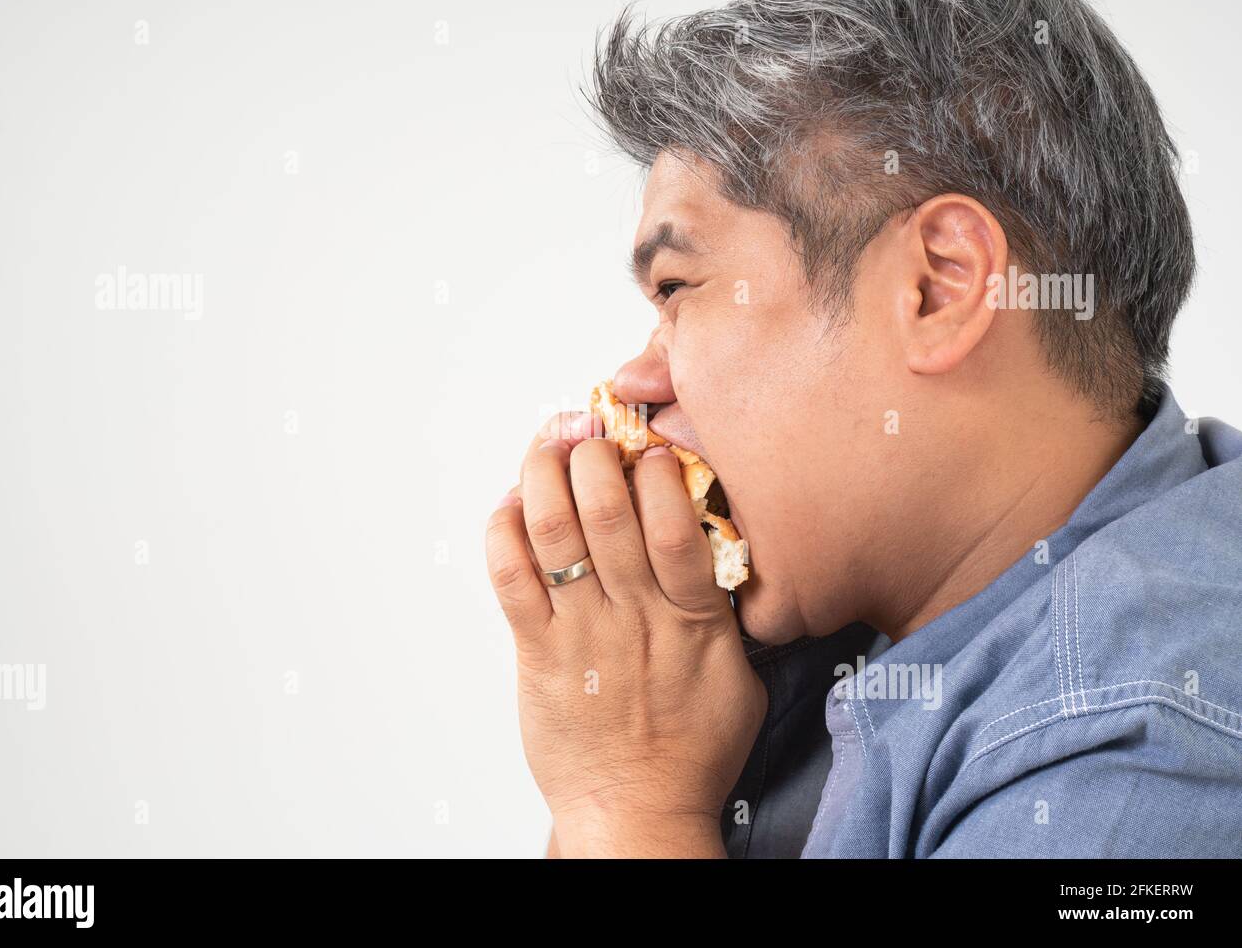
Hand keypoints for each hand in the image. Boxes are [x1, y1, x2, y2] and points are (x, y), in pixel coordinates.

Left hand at [485, 411, 767, 856]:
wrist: (636, 811)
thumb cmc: (691, 748)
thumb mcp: (738, 676)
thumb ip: (726, 611)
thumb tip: (724, 549)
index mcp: (692, 618)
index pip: (675, 523)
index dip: (658, 470)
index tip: (650, 444)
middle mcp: (634, 616)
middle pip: (605, 511)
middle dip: (592, 454)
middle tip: (588, 430)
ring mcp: (580, 632)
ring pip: (552, 532)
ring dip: (543, 475)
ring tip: (548, 446)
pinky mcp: (535, 653)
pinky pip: (510, 577)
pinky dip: (503, 531)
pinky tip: (510, 507)